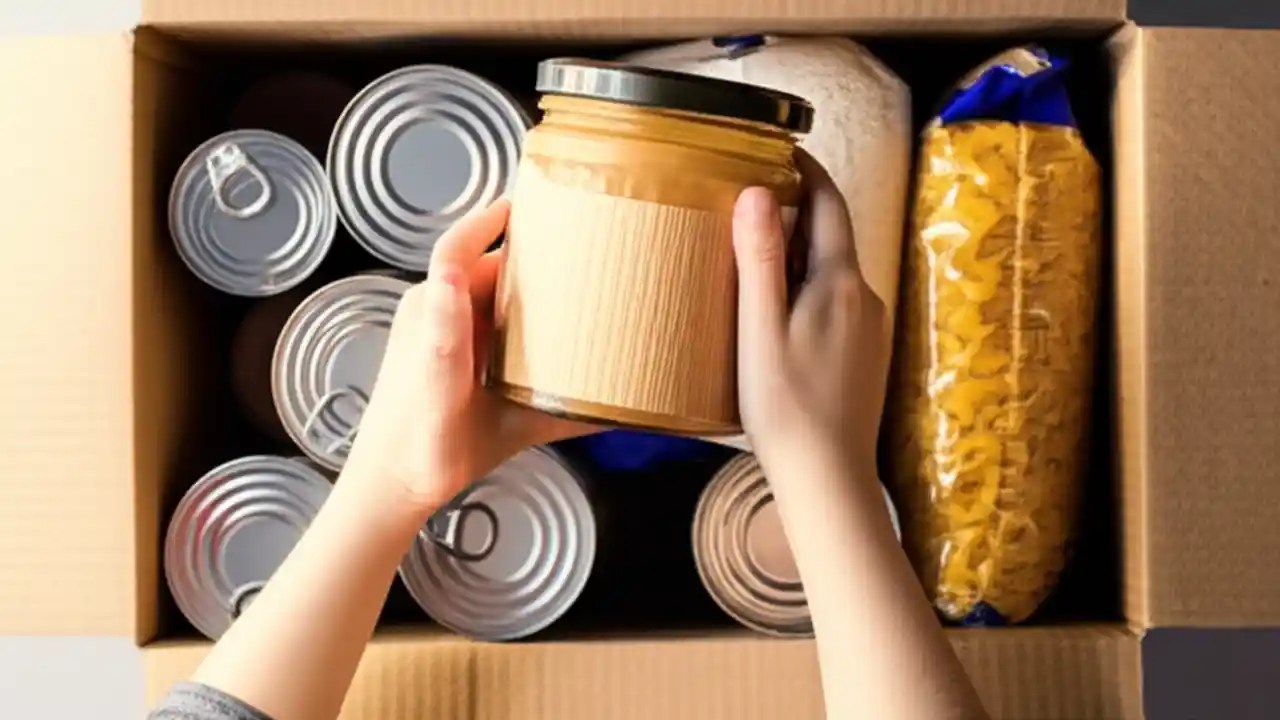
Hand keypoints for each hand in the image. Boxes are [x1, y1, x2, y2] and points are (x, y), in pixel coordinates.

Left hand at [344, 198, 592, 519]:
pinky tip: (565, 339)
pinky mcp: (466, 367)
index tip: (532, 201)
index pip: (464, 247)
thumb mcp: (435, 386)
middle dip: (535, 258)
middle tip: (588, 250)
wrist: (395, 489)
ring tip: (589, 290)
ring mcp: (454, 341)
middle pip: (492, 270)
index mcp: (434, 309)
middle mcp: (442, 316)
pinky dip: (531, 327)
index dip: (494, 220)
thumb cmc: (417, 443)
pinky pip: (502, 332)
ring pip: (501, 303)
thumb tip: (448, 277)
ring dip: (538, 295)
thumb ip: (442, 334)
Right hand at [733, 152, 891, 477]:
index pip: (829, 204)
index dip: (806, 171)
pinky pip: (837, 304)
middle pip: (832, 236)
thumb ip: (760, 258)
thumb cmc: (786, 408)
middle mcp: (866, 298)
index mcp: (840, 284)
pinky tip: (777, 313)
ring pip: (834, 273)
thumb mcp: (759, 328)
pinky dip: (808, 289)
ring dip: (800, 254)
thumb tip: (761, 190)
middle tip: (750, 199)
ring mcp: (871, 329)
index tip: (779, 149)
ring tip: (753, 256)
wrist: (829, 479)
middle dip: (797, 211)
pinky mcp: (866, 356)